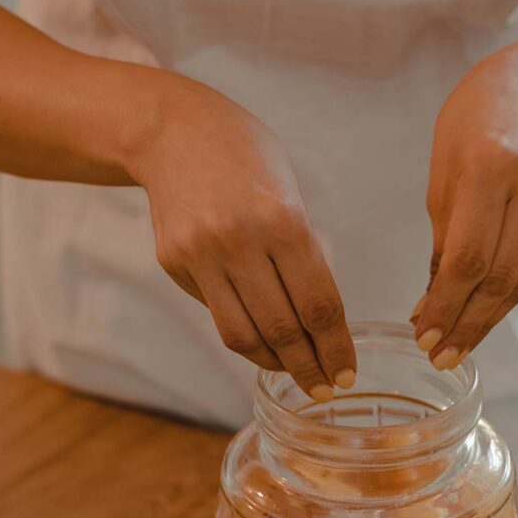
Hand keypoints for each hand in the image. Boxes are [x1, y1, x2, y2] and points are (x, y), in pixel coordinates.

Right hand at [129, 79, 355, 398]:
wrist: (171, 130)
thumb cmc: (243, 155)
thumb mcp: (288, 190)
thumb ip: (301, 249)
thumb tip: (317, 316)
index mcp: (281, 219)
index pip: (318, 303)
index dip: (336, 347)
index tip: (347, 371)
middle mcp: (238, 241)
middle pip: (282, 328)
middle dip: (309, 366)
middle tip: (324, 387)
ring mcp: (200, 255)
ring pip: (242, 334)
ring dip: (273, 362)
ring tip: (294, 372)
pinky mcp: (174, 264)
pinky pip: (216, 313)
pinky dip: (243, 334)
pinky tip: (262, 341)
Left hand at [411, 48, 517, 367]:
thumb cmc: (473, 124)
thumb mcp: (442, 173)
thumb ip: (442, 240)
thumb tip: (433, 307)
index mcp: (489, 165)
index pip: (469, 256)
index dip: (447, 304)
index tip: (424, 336)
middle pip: (502, 275)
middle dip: (468, 323)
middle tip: (441, 355)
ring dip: (488, 319)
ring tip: (458, 346)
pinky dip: (504, 291)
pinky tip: (480, 309)